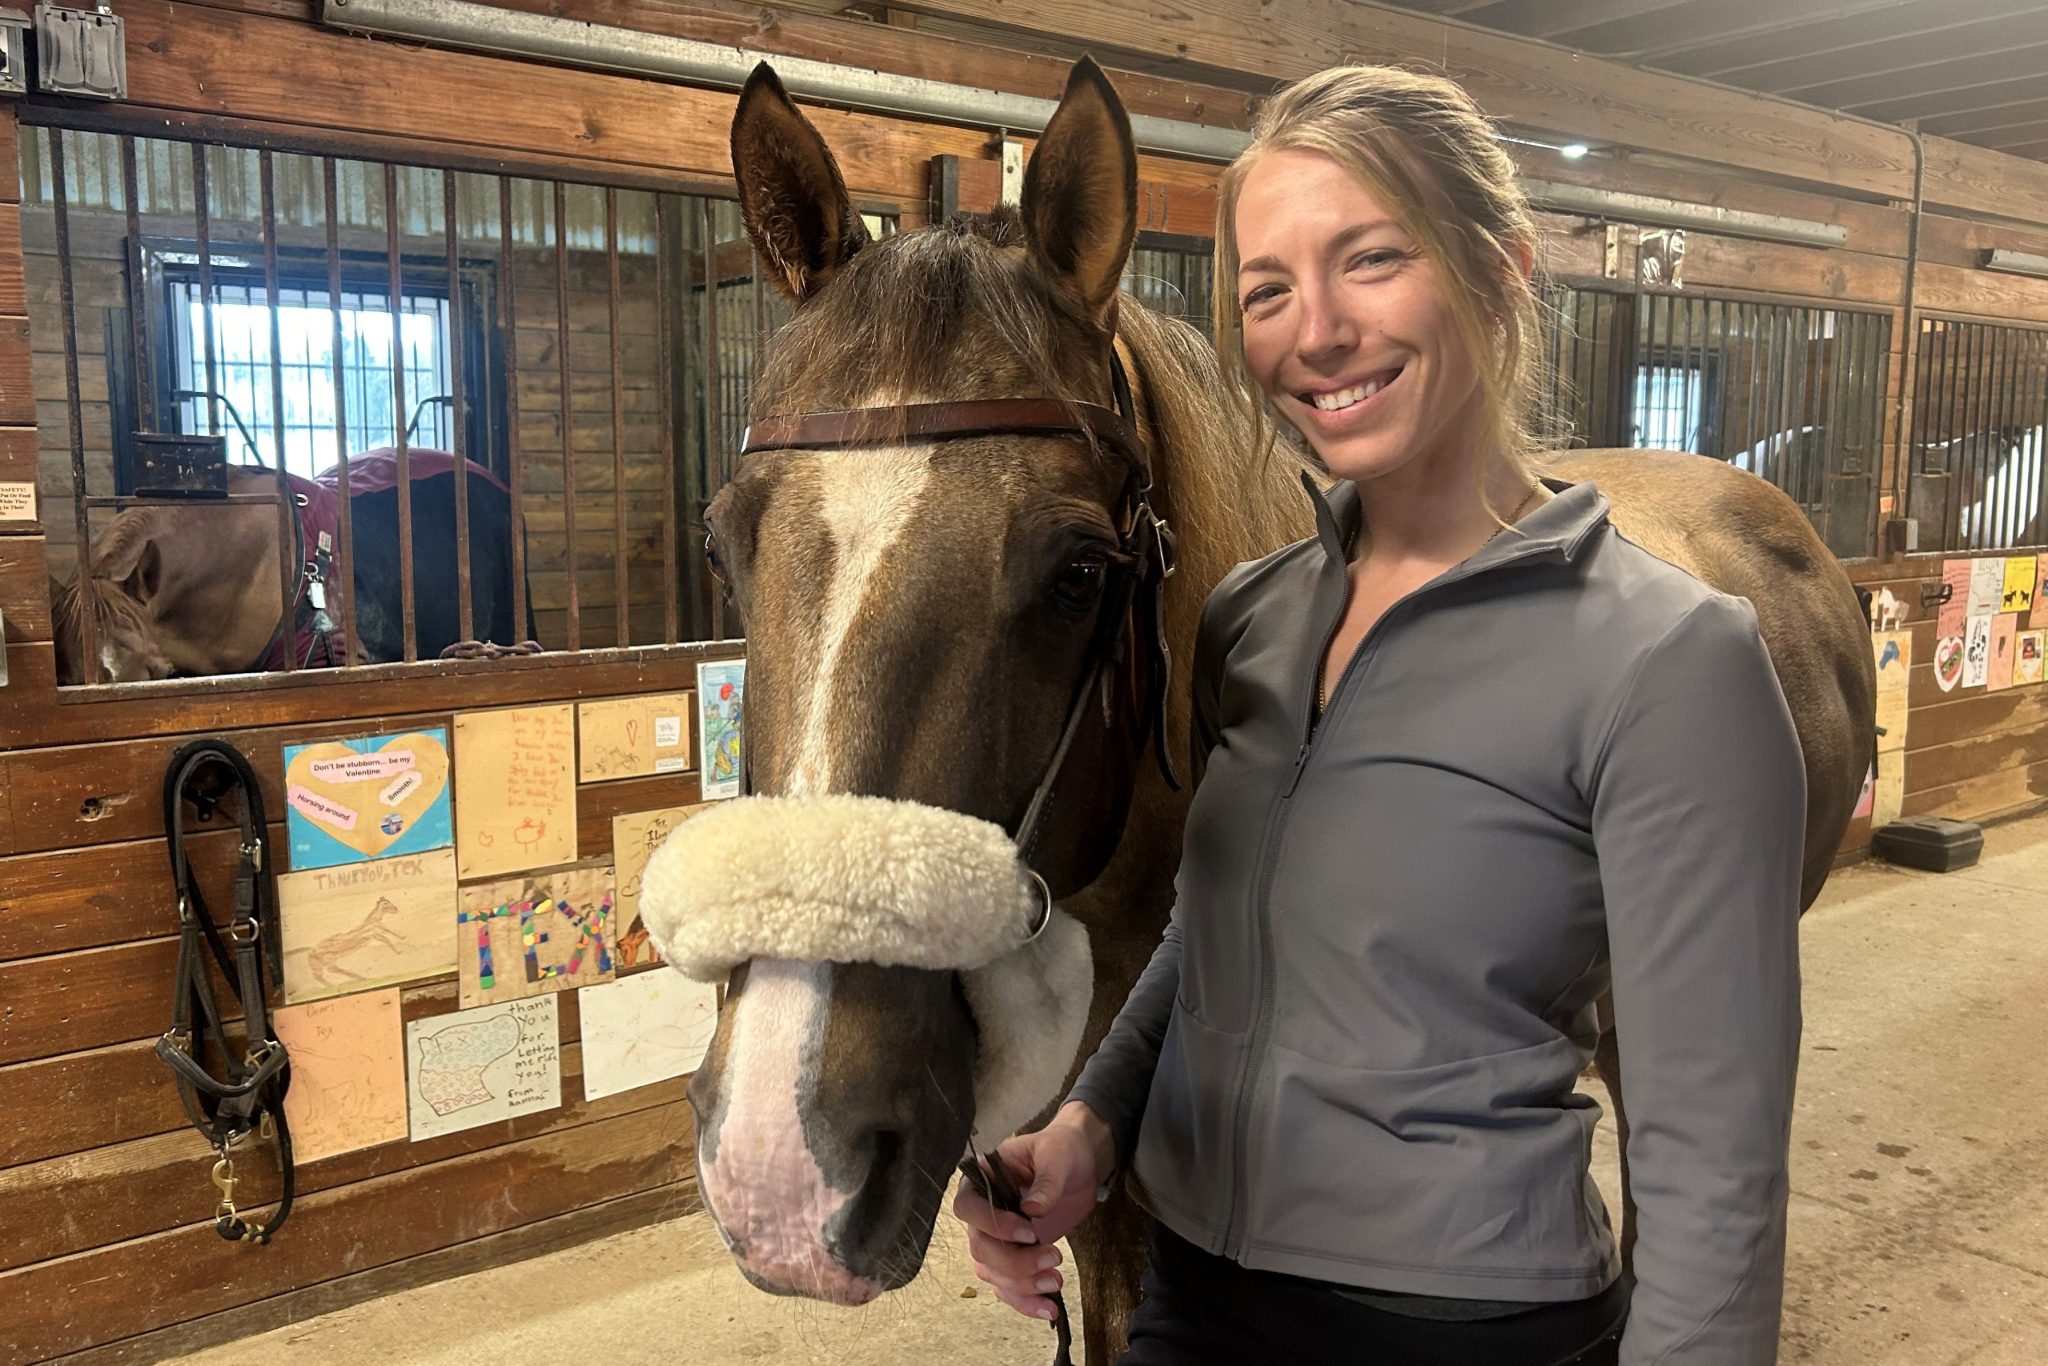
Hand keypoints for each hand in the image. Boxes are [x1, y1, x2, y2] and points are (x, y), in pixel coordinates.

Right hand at [952, 1101, 1115, 1321]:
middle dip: (1015, 1262)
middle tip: (1053, 1258)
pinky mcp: (1014, 1256)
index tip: (1029, 1231)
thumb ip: (1046, 1181)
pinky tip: (1047, 1308)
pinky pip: (1008, 1286)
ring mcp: (996, 1238)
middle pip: (980, 1247)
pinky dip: (1025, 1301)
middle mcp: (982, 1212)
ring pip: (992, 1272)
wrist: (1079, 1164)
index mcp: (982, 1180)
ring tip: (1055, 1282)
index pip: (968, 1207)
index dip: (993, 1225)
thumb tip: (1033, 1210)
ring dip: (1022, 1285)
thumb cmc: (1061, 1150)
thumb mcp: (1056, 1155)